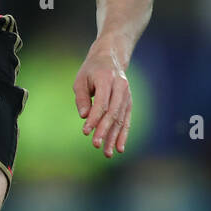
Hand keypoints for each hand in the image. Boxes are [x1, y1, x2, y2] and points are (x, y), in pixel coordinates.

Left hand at [72, 43, 131, 158]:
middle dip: (105, 130)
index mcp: (107, 79)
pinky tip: (119, 148)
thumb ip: (82, 98)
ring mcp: (127, 95)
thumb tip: (85, 117)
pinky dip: (123, 134)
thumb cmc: (91, 70)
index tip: (85, 132)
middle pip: (113, 112)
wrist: (111, 57)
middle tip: (96, 145)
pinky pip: (127, 120)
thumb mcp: (81, 80)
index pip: (102, 103)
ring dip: (114, 137)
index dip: (94, 119)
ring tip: (107, 153)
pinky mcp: (129, 102)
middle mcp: (120, 87)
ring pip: (121, 118)